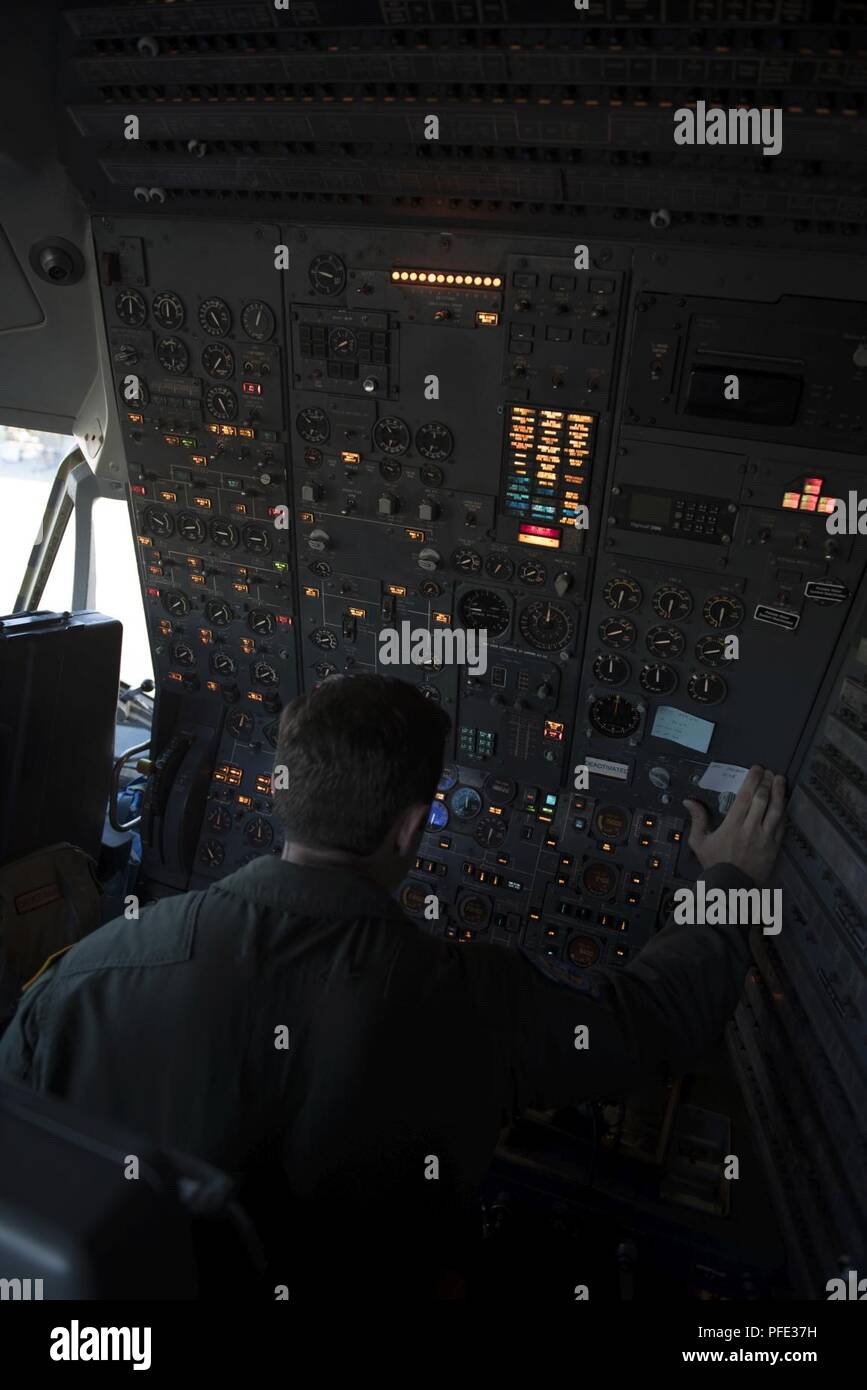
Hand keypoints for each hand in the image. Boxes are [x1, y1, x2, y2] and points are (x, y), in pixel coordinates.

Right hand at [682, 765, 786, 884]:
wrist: (732, 887)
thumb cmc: (715, 863)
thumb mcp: (700, 842)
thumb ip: (697, 820)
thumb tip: (689, 801)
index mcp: (732, 826)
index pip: (745, 797)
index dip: (752, 780)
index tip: (756, 768)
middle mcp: (750, 829)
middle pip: (762, 800)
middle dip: (766, 782)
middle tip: (768, 771)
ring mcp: (765, 838)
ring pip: (776, 810)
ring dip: (778, 792)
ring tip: (780, 779)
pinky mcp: (775, 846)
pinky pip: (782, 824)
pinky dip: (784, 810)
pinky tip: (784, 801)